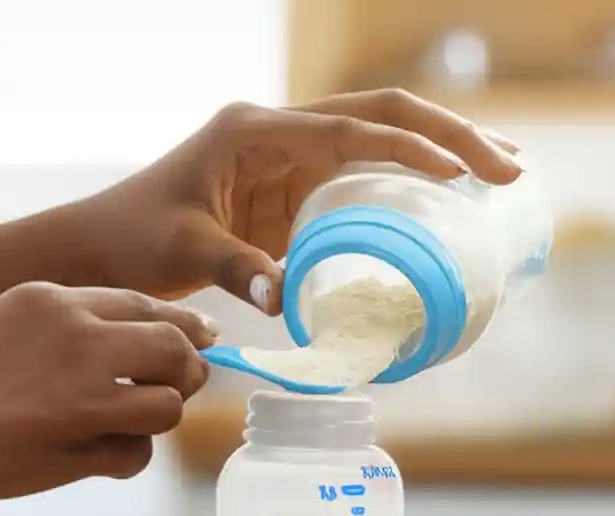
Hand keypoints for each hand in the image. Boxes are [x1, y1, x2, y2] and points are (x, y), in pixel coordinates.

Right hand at [0, 281, 214, 510]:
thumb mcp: (6, 326)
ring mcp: (83, 390)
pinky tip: (94, 458)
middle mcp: (78, 336)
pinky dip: (125, 459)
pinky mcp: (80, 444)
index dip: (183, 324)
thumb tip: (145, 339)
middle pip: (176, 346)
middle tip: (181, 385)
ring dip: (157, 418)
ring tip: (125, 424)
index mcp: (54, 301)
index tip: (204, 336)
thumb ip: (71, 327)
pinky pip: (137, 454)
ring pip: (169, 403)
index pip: (145, 305)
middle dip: (189, 369)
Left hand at [70, 89, 523, 313]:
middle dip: (450, 135)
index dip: (410, 147)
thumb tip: (288, 302)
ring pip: (381, 134)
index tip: (461, 172)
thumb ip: (235, 269)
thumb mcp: (183, 249)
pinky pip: (365, 170)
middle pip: (382, 113)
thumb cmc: (134, 237)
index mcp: (255, 130)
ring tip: (504, 170)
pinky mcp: (295, 184)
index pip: (349, 128)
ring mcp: (291, 154)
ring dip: (442, 146)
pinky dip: (410, 178)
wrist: (104, 243)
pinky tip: (450, 196)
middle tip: (510, 168)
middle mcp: (280, 129)